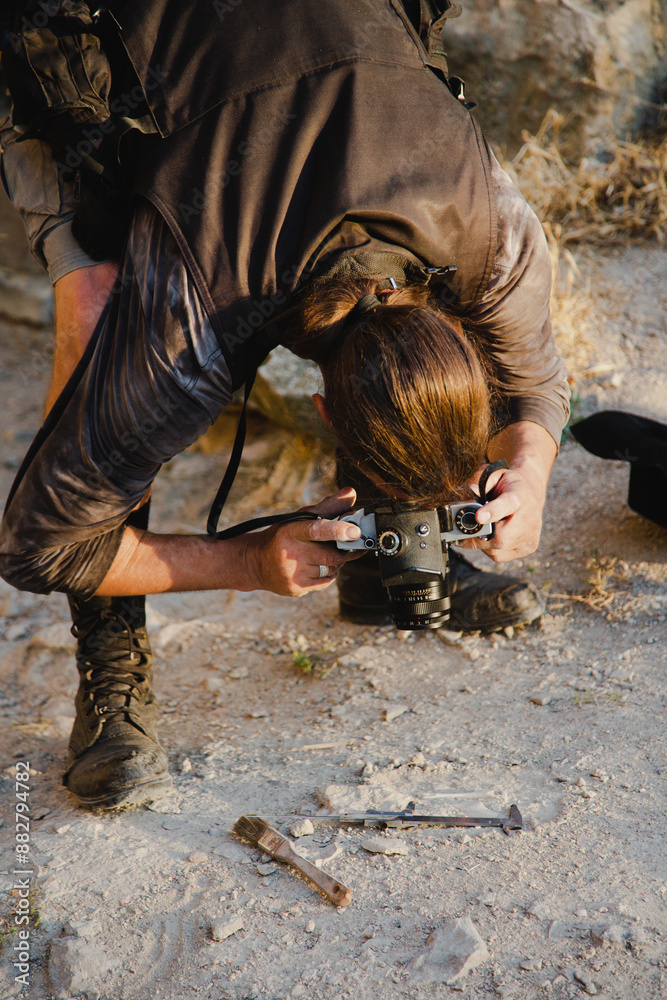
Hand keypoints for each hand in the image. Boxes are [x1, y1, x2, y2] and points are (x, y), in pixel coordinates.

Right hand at [242, 488, 363, 595]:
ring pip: (331, 570)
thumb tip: (351, 493)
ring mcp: (293, 574)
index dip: (338, 530)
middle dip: (346, 550)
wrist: (256, 563)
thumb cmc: (283, 537)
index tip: (355, 532)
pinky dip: (329, 573)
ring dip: (337, 562)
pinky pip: (326, 582)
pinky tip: (319, 566)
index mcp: (292, 531)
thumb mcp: (300, 518)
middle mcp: (291, 553)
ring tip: (326, 554)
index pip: (316, 530)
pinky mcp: (296, 589)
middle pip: (332, 555)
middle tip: (352, 542)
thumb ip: (328, 507)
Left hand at [457, 465, 546, 562]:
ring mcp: (531, 535)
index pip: (507, 504)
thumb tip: (460, 499)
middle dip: (477, 536)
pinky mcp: (529, 547)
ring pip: (497, 549)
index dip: (492, 512)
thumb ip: (476, 484)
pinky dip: (489, 548)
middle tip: (463, 530)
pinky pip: (500, 556)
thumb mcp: (492, 476)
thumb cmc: (507, 485)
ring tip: (480, 529)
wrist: (530, 494)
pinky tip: (490, 536)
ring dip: (481, 542)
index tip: (478, 517)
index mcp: (519, 495)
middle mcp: (529, 517)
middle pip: (501, 536)